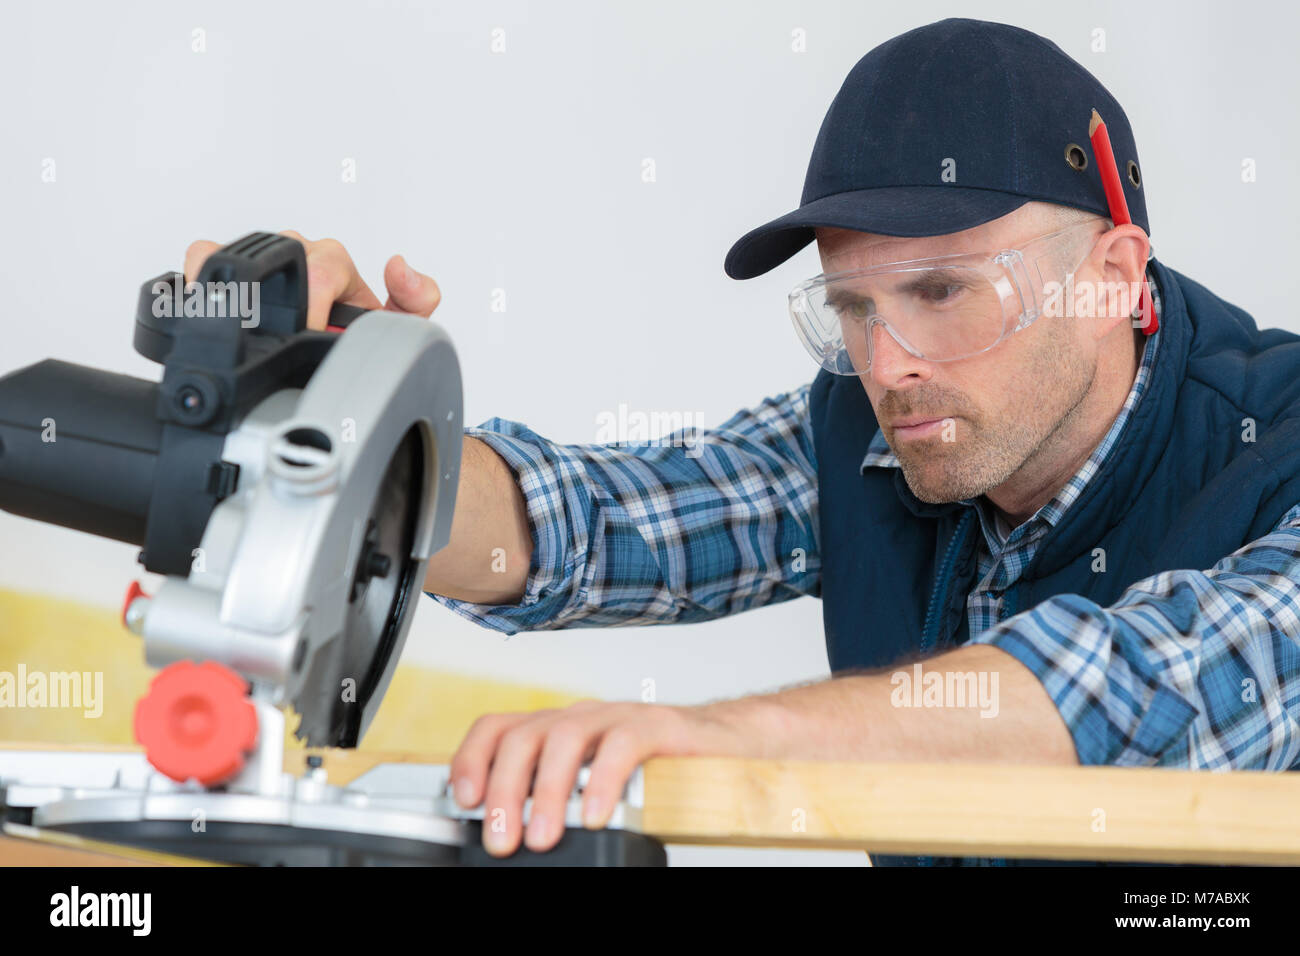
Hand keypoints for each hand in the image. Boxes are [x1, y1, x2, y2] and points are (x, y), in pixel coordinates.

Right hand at [183, 231, 441, 329]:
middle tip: (278, 342)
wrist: (332, 344)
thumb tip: (398, 264)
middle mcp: (294, 250)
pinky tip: (205, 311)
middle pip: (271, 261)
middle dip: (274, 307)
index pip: (317, 272)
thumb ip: (414, 299)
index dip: (311, 312)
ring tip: (238, 328)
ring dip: (230, 290)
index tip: (309, 340)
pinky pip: (200, 257)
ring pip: (232, 253)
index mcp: (332, 260)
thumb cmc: (357, 329)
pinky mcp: (228, 266)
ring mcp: (258, 258)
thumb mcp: (395, 323)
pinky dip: (194, 279)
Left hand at [449, 700, 753, 856]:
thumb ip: (556, 803)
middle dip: (505, 790)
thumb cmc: (657, 772)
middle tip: (504, 838)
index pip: (498, 728)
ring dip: (547, 791)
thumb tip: (516, 839)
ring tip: (543, 836)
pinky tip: (596, 815)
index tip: (464, 801)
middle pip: (524, 735)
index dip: (472, 759)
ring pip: (565, 737)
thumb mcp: (592, 788)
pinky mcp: (659, 726)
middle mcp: (582, 717)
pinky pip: (624, 745)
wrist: (728, 746)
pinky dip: (603, 782)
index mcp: (558, 729)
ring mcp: (619, 717)